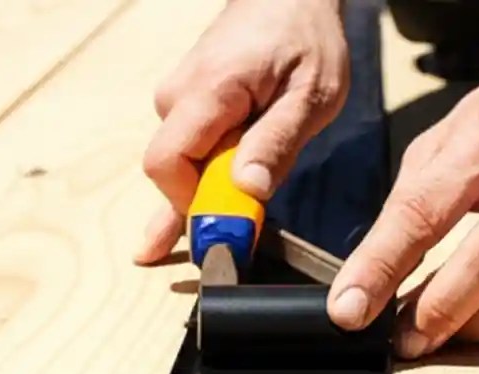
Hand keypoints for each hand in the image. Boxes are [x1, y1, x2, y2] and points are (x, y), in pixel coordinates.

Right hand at [136, 0, 348, 263]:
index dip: (193, 206)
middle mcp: (177, 96)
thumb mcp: (311, 95)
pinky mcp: (184, 109)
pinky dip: (208, 177)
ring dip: (215, 186)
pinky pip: (188, 155)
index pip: (166, 165)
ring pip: (182, 168)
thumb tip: (248, 190)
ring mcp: (176, 101)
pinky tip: (212, 202)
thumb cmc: (305, 39)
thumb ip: (277, 143)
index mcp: (207, 91)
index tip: (232, 230)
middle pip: (172, 175)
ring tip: (258, 178)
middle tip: (250, 228)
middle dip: (207, 205)